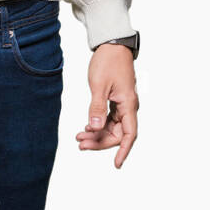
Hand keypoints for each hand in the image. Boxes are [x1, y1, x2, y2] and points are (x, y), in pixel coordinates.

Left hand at [77, 44, 138, 167]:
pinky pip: (109, 119)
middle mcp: (128, 106)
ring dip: (97, 134)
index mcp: (128, 104)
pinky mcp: (116, 100)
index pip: (130, 134)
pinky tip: (86, 127)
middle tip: (80, 144)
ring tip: (79, 138)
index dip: (123, 151)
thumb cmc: (108, 62)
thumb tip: (95, 128)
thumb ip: (97, 107)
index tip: (116, 164)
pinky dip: (98, 124)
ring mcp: (122, 103)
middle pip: (118, 133)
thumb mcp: (99, 85)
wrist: (112, 45)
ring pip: (112, 127)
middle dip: (100, 142)